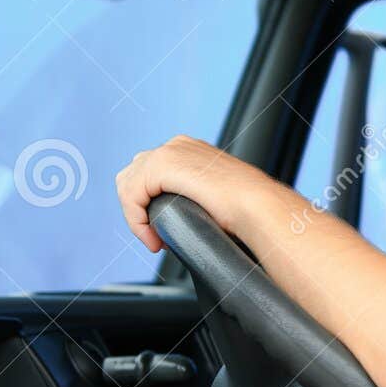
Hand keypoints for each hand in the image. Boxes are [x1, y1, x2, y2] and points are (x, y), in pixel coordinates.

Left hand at [115, 135, 259, 252]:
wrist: (258, 206)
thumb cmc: (246, 210)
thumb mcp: (212, 198)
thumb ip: (192, 198)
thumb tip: (179, 218)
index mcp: (188, 150)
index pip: (147, 174)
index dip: (146, 208)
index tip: (161, 237)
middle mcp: (176, 145)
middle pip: (131, 176)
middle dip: (137, 210)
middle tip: (155, 238)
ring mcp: (168, 151)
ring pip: (127, 186)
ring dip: (136, 218)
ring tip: (154, 240)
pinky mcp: (162, 165)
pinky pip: (131, 195)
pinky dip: (136, 221)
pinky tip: (154, 239)